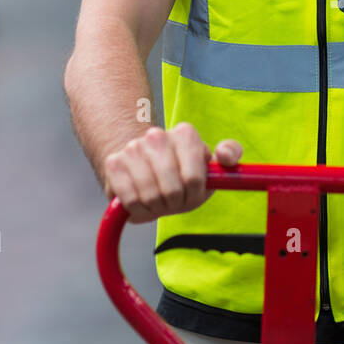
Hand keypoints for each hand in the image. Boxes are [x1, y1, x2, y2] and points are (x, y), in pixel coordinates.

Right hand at [104, 123, 241, 223]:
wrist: (143, 170)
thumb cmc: (181, 172)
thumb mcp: (209, 167)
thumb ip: (229, 155)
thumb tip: (226, 156)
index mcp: (185, 134)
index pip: (194, 178)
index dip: (194, 194)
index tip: (191, 193)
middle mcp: (157, 135)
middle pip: (172, 189)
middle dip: (175, 203)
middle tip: (173, 200)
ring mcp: (133, 147)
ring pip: (150, 196)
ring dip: (156, 207)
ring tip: (157, 200)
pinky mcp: (113, 163)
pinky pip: (130, 199)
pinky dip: (138, 209)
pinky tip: (141, 201)